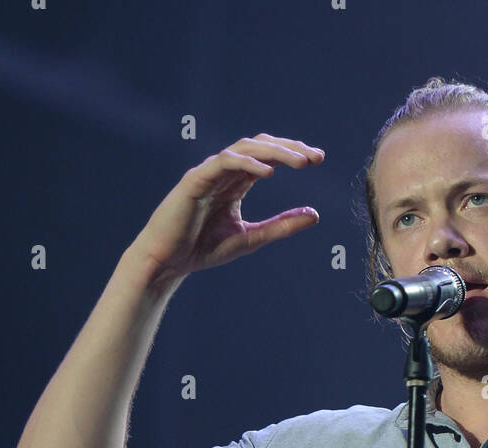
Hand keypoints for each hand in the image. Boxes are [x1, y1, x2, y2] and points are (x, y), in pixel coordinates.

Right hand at [127, 134, 323, 284]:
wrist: (168, 261)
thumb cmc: (203, 248)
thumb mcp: (252, 237)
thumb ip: (282, 225)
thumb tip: (315, 214)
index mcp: (236, 181)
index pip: (268, 158)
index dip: (293, 154)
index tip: (318, 159)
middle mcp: (223, 171)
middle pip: (259, 146)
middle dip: (289, 148)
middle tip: (316, 157)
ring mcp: (208, 173)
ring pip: (244, 149)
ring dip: (274, 152)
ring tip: (300, 162)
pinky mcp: (194, 180)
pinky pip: (223, 163)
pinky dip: (246, 164)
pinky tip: (268, 173)